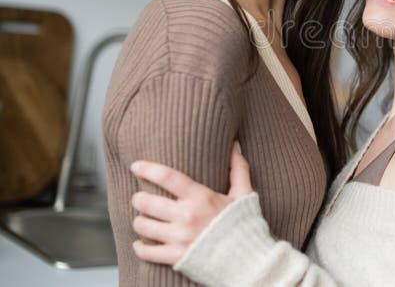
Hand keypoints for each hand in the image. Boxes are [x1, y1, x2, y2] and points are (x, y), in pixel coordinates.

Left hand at [129, 141, 253, 264]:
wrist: (248, 259)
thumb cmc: (244, 225)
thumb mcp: (244, 194)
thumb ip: (238, 168)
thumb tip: (235, 144)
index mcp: (201, 197)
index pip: (167, 177)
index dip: (147, 169)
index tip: (136, 165)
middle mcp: (187, 216)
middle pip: (147, 201)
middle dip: (139, 198)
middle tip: (140, 197)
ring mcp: (179, 238)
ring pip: (142, 225)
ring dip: (139, 220)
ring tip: (143, 218)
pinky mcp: (176, 257)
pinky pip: (147, 251)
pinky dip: (140, 247)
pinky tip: (141, 243)